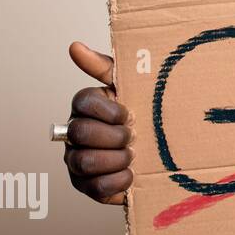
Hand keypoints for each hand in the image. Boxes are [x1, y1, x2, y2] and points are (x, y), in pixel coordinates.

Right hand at [64, 42, 134, 204]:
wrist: (160, 152)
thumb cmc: (142, 115)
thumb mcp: (131, 88)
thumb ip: (106, 68)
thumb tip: (75, 47)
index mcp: (85, 107)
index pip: (82, 101)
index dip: (108, 110)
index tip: (128, 114)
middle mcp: (75, 133)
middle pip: (81, 133)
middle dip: (114, 136)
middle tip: (133, 136)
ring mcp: (77, 161)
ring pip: (85, 161)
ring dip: (117, 159)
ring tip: (132, 156)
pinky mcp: (86, 187)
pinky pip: (96, 187)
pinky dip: (118, 181)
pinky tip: (131, 174)